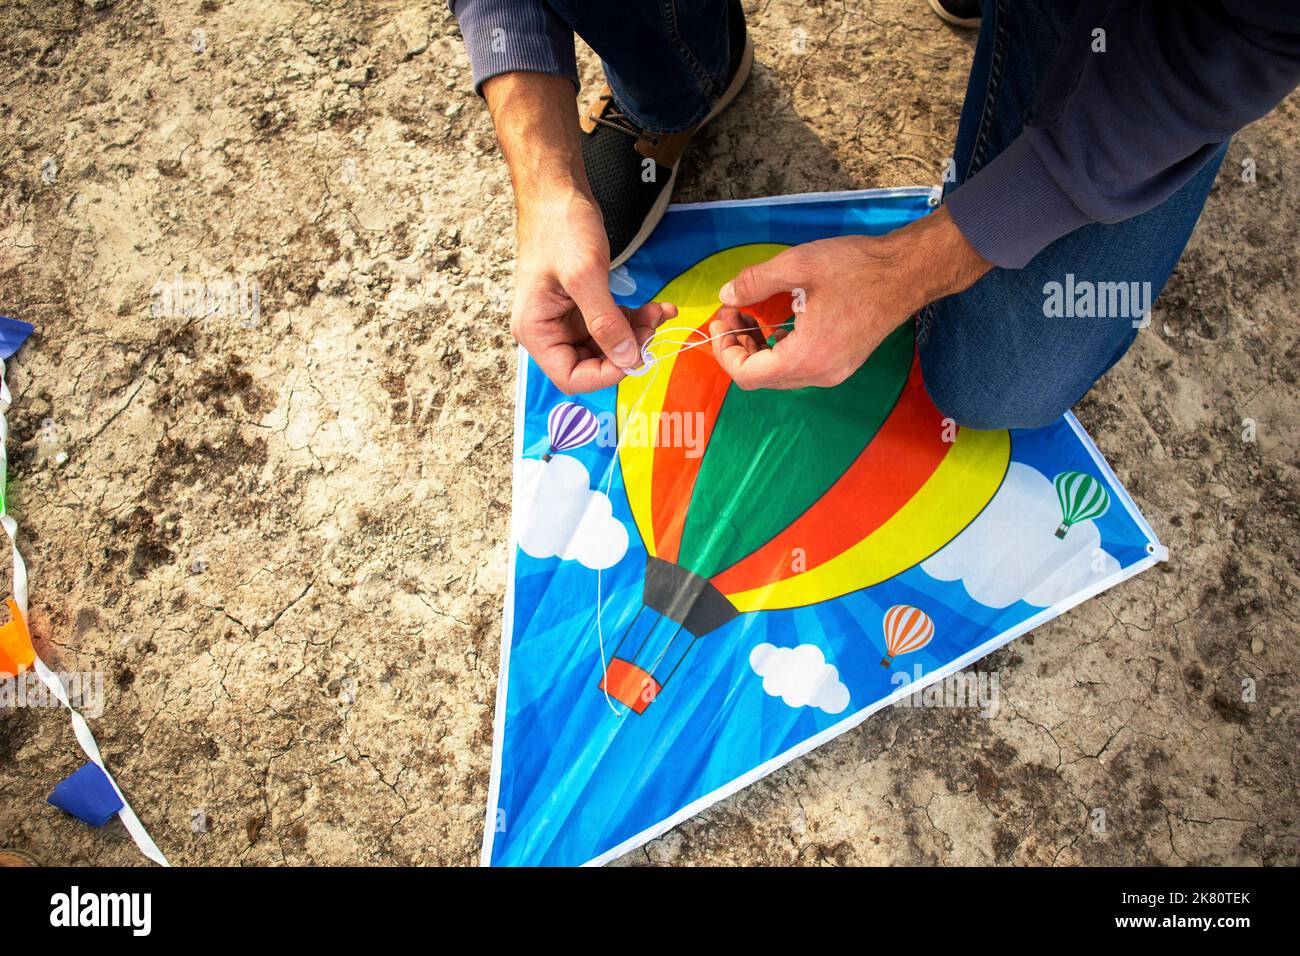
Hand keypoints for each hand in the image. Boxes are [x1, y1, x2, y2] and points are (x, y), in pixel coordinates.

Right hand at [512, 187, 673, 392]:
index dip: (606, 374)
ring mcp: (565, 318)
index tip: (636, 356)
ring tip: (659, 313)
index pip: (571, 377)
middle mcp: (548, 330)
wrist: (557, 191)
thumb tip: (629, 360)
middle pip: (591, 363)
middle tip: (653, 328)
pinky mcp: (583, 304)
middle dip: (626, 350)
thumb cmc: (561, 228)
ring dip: (636, 334)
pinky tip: (657, 307)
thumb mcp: (585, 275)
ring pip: (606, 344)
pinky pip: (611, 323)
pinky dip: (635, 319)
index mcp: (535, 330)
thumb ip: (605, 323)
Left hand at [709, 207, 990, 388]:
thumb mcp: (798, 265)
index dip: (724, 351)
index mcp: (806, 357)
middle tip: (732, 313)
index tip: (721, 320)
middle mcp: (819, 374)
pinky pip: (799, 369)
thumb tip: (726, 295)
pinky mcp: (842, 364)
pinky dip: (780, 351)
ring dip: (758, 350)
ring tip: (751, 316)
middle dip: (738, 348)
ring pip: (780, 376)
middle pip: (761, 379)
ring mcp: (833, 373)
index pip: (747, 376)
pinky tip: (779, 324)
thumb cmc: (858, 268)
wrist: (908, 274)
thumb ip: (756, 282)